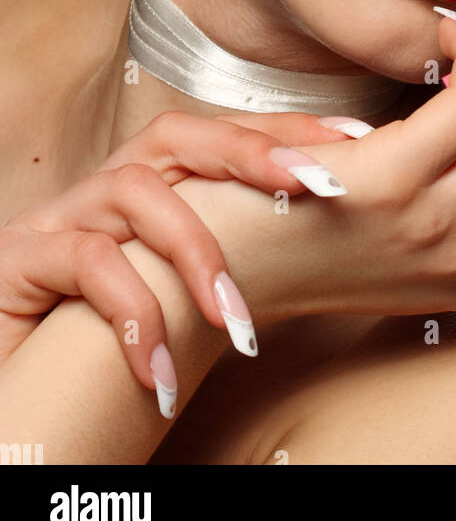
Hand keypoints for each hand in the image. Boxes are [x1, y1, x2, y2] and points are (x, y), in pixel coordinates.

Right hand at [0, 108, 361, 403]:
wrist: (13, 388)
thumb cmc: (99, 346)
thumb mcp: (175, 301)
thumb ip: (232, 270)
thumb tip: (336, 258)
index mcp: (150, 189)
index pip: (223, 136)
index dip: (287, 132)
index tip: (356, 144)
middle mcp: (104, 188)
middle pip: (179, 134)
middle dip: (255, 150)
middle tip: (320, 186)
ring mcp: (60, 218)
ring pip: (136, 189)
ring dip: (198, 253)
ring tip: (237, 325)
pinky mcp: (20, 259)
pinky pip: (87, 262)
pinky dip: (134, 315)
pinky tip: (161, 374)